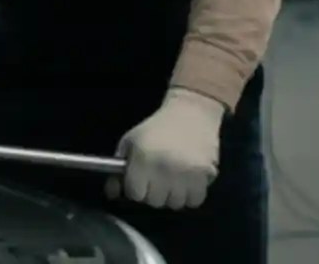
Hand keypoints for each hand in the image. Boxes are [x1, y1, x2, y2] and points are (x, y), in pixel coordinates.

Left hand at [105, 87, 224, 209]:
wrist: (191, 114)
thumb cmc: (156, 128)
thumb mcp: (130, 142)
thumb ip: (118, 168)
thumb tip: (112, 194)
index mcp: (143, 158)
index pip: (135, 194)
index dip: (135, 188)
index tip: (140, 181)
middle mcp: (164, 168)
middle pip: (155, 202)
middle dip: (154, 192)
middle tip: (158, 178)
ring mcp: (187, 174)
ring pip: (175, 204)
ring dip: (172, 195)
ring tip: (173, 179)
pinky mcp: (206, 176)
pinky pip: (194, 201)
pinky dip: (190, 196)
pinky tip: (188, 181)